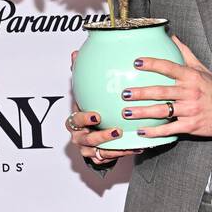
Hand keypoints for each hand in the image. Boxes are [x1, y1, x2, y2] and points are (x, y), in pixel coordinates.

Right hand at [67, 49, 143, 164]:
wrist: (92, 133)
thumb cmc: (90, 108)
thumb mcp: (86, 93)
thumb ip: (81, 76)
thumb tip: (74, 53)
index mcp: (76, 120)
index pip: (76, 120)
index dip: (84, 119)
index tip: (97, 115)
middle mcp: (79, 135)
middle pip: (86, 139)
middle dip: (100, 136)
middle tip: (116, 131)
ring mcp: (88, 149)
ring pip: (98, 151)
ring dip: (114, 147)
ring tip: (129, 141)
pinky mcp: (98, 158)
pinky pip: (110, 158)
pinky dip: (123, 153)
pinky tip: (137, 146)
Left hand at [119, 35, 211, 138]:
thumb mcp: (201, 68)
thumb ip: (184, 52)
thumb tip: (171, 35)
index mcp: (191, 76)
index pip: (169, 67)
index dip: (152, 64)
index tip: (136, 62)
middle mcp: (190, 92)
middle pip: (161, 92)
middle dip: (141, 93)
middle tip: (124, 93)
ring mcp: (190, 110)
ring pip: (163, 111)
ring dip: (143, 112)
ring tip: (127, 112)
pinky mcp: (191, 125)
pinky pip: (170, 129)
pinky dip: (155, 131)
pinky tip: (142, 131)